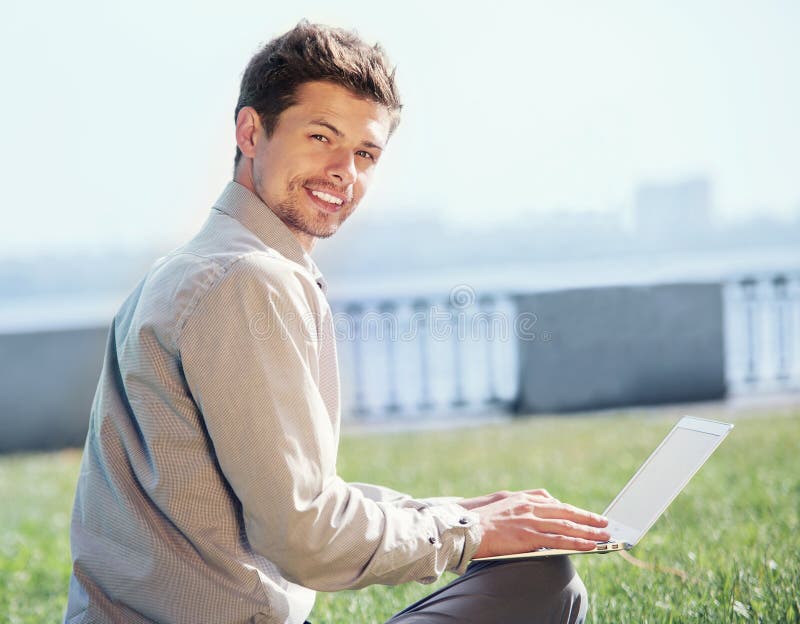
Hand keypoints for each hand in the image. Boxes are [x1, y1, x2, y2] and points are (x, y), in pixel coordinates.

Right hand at [470, 489, 609, 558]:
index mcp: (523, 500)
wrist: (467, 530)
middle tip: (604, 523)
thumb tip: (541, 507)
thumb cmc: (481, 522)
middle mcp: (530, 507)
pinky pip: (559, 539)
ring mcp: (530, 521)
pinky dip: (577, 542)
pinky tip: (590, 545)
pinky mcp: (529, 536)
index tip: (585, 515)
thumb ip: (522, 503)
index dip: (573, 510)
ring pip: (566, 525)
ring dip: (588, 531)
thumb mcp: (502, 504)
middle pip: (565, 512)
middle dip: (587, 518)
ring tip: (604, 535)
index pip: (555, 504)